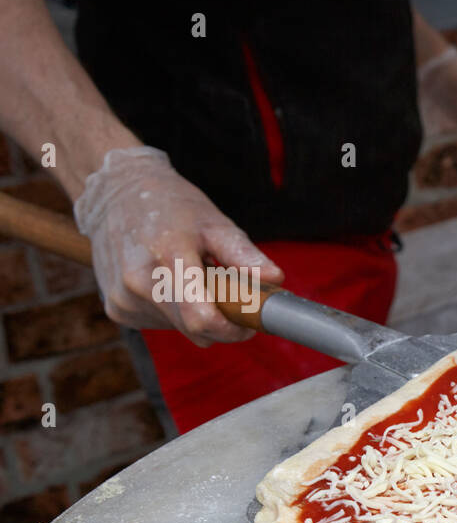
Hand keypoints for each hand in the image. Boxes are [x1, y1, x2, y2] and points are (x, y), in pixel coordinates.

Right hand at [73, 146, 283, 346]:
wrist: (115, 192)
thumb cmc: (170, 205)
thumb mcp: (214, 222)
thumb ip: (244, 254)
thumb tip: (274, 279)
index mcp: (167, 258)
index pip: (203, 319)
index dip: (232, 329)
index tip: (248, 322)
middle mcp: (139, 284)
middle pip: (195, 330)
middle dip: (220, 319)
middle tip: (225, 290)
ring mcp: (124, 299)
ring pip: (181, 329)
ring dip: (196, 313)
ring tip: (192, 277)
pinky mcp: (117, 309)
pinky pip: (162, 324)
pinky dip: (175, 310)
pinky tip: (170, 282)